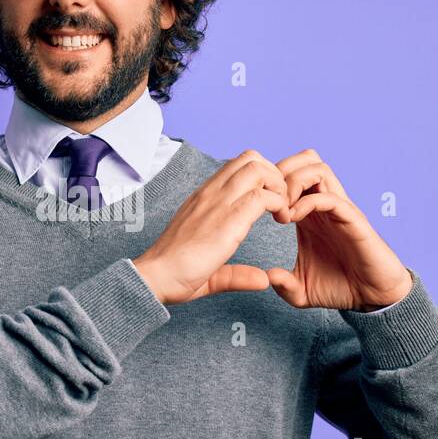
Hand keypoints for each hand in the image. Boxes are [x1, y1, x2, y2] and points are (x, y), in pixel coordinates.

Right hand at [132, 150, 288, 304]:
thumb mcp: (212, 268)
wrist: (155, 277)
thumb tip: (262, 279)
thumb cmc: (174, 274)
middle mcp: (211, 194)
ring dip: (279, 186)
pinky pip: (262, 196)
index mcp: (204, 199)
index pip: (237, 166)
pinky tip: (281, 220)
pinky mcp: (228, 219)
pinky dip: (280, 204)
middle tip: (281, 204)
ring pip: (258, 170)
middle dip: (275, 176)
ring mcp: (218, 203)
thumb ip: (237, 273)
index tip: (270, 204)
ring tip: (282, 211)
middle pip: (250, 158)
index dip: (261, 178)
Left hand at [264, 148, 412, 310]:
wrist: (372, 298)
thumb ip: (283, 285)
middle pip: (303, 161)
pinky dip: (307, 202)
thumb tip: (267, 277)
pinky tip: (292, 220)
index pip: (289, 175)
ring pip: (318, 168)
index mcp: (309, 214)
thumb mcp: (301, 291)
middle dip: (279, 172)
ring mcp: (339, 209)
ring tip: (282, 210)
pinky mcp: (353, 220)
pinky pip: (330, 197)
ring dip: (293, 182)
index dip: (269, 183)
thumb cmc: (340, 289)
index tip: (255, 207)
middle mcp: (324, 205)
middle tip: (268, 201)